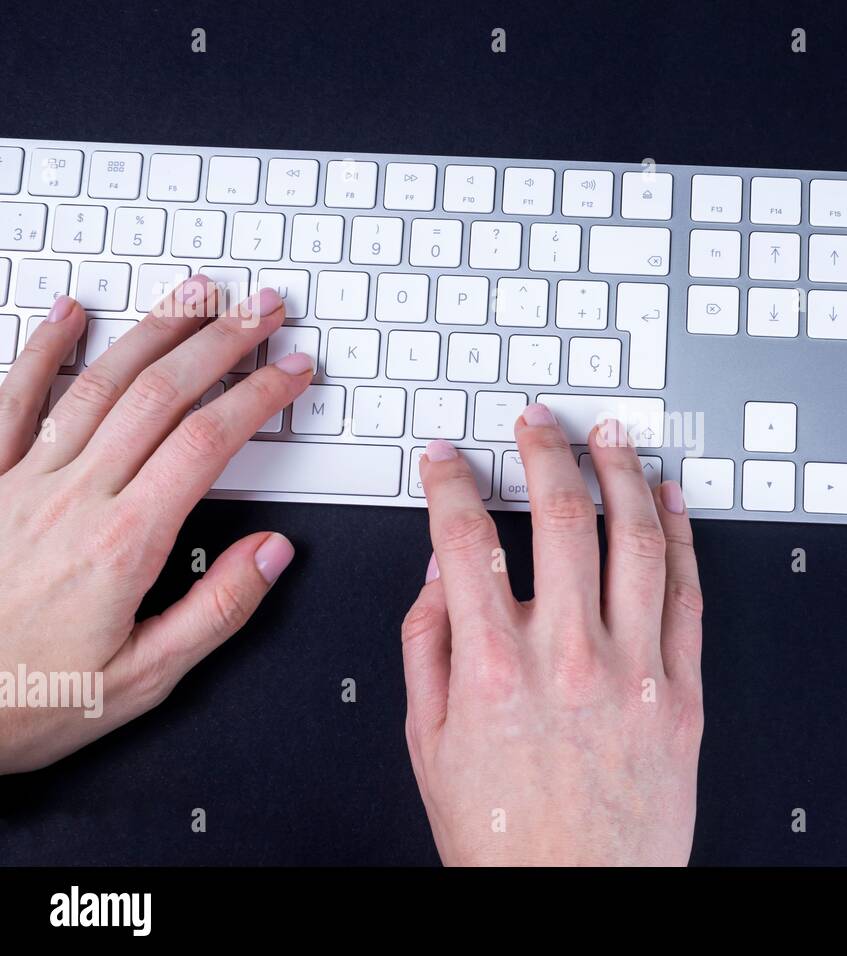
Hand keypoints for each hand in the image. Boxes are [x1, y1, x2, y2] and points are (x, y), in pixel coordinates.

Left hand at [0, 282, 311, 773]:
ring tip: (195, 293)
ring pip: (97, 385)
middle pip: (160, 396)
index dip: (260, 397)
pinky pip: (8, 401)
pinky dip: (41, 351)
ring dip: (153, 331)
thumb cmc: (26, 699)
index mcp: (123, 544)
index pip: (208, 443)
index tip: (293, 370)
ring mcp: (18, 483)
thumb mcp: (143, 680)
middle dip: (220, 343)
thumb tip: (272, 553)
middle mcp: (72, 499)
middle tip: (261, 308)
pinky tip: (68, 313)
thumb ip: (216, 611)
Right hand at [401, 405, 704, 865]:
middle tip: (539, 422)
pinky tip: (669, 501)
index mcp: (492, 668)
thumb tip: (439, 575)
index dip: (450, 482)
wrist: (580, 900)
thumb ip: (427, 649)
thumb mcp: (430, 746)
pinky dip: (681, 535)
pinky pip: (688, 593)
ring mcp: (634, 670)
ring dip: (622, 472)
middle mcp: (566, 657)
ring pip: (636, 538)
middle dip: (545, 449)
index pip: (465, 538)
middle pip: (560, 516)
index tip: (448, 459)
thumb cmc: (505, 836)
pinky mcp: (683, 691)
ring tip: (612, 436)